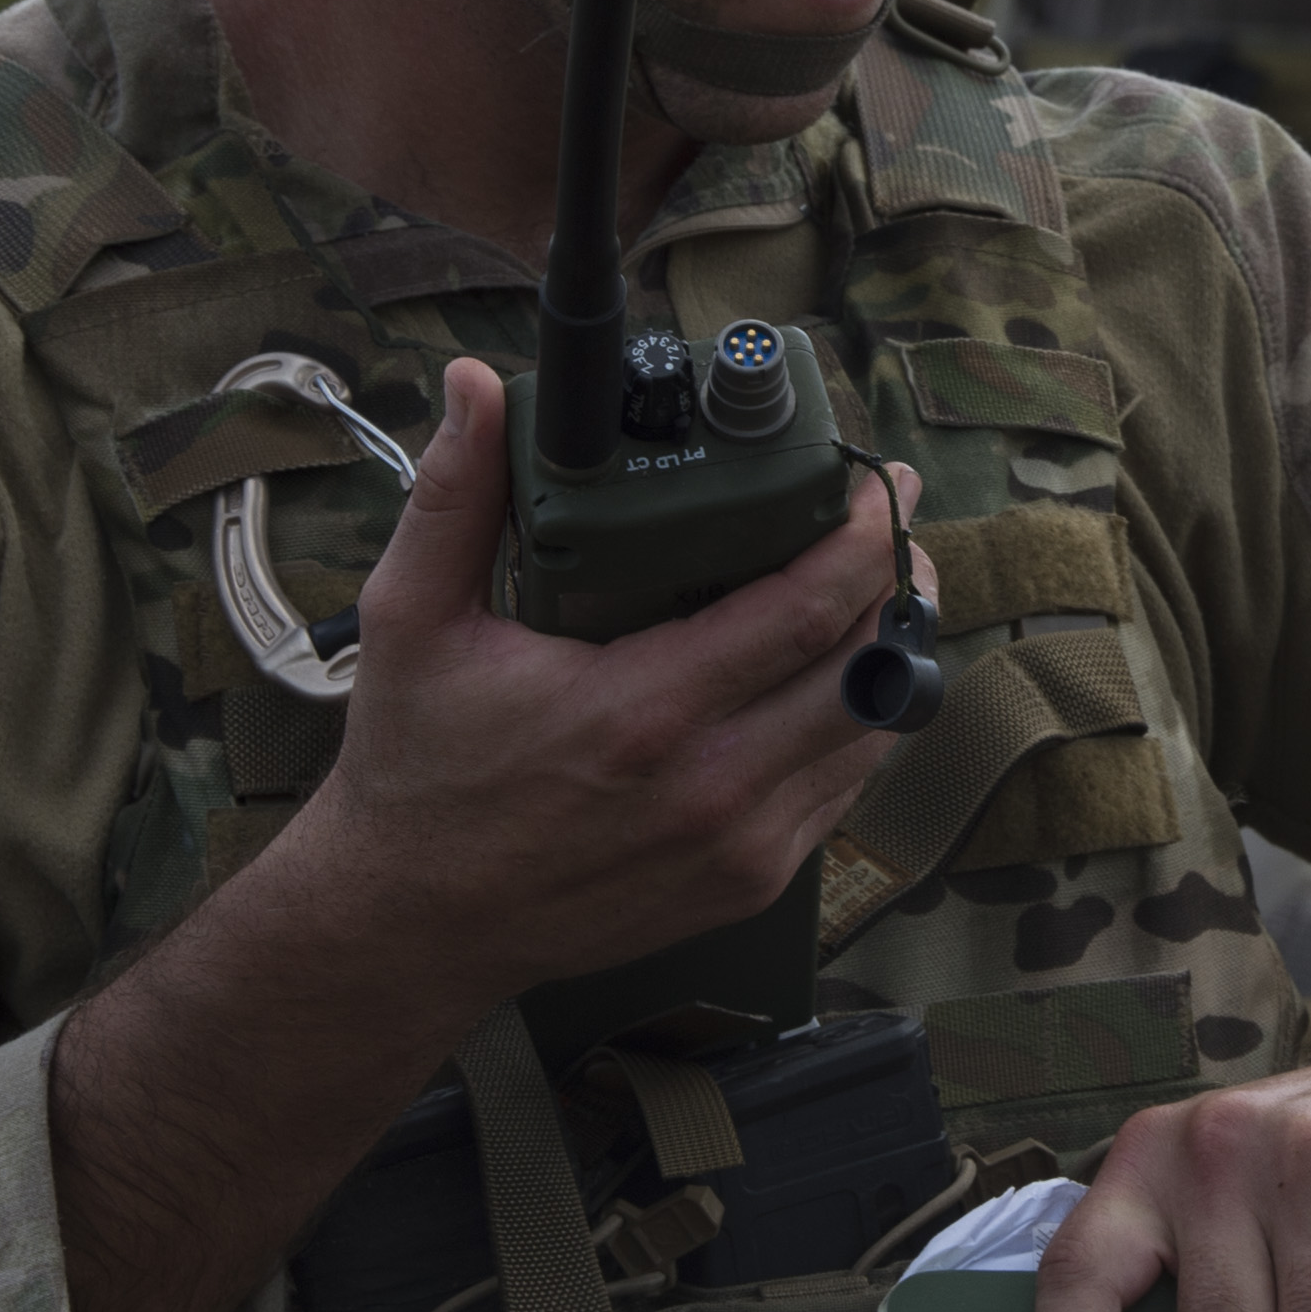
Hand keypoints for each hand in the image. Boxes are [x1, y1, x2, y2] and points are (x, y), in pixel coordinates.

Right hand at [296, 353, 911, 999]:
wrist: (409, 924)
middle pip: (869, 669)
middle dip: (901, 584)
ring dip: (889, 657)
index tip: (882, 484)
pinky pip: (840, 790)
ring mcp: (739, 844)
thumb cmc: (415, 770)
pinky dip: (852, 727)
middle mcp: (710, 785)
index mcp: (642, 711)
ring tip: (881, 591)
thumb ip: (454, 497)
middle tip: (895, 525)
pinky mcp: (748, 885)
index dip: (865, 538)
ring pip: (871, 734)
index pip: (805, 610)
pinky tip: (835, 679)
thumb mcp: (413, 621)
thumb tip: (474, 387)